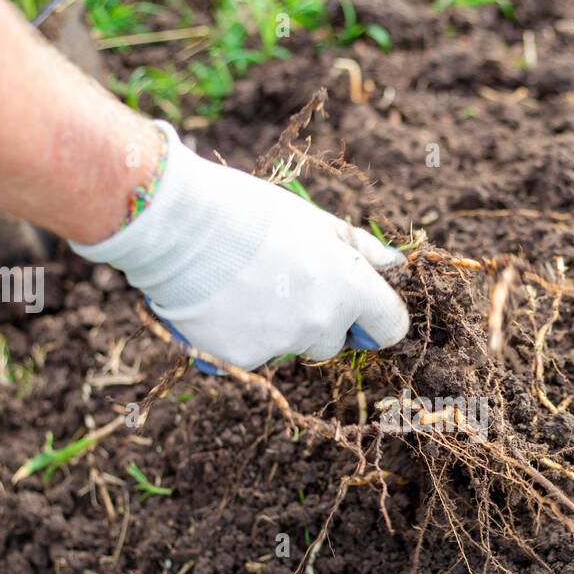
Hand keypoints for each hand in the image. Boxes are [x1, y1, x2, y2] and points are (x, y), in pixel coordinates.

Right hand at [70, 122, 409, 370]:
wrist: (178, 224)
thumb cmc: (249, 211)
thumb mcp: (313, 220)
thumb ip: (359, 249)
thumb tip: (395, 264)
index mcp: (349, 288)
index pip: (390, 325)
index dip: (376, 319)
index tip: (364, 315)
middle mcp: (320, 324)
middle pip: (331, 341)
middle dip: (314, 319)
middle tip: (277, 281)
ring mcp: (280, 347)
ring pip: (287, 347)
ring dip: (273, 327)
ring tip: (238, 284)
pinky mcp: (241, 361)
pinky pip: (248, 356)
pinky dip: (236, 336)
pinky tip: (215, 302)